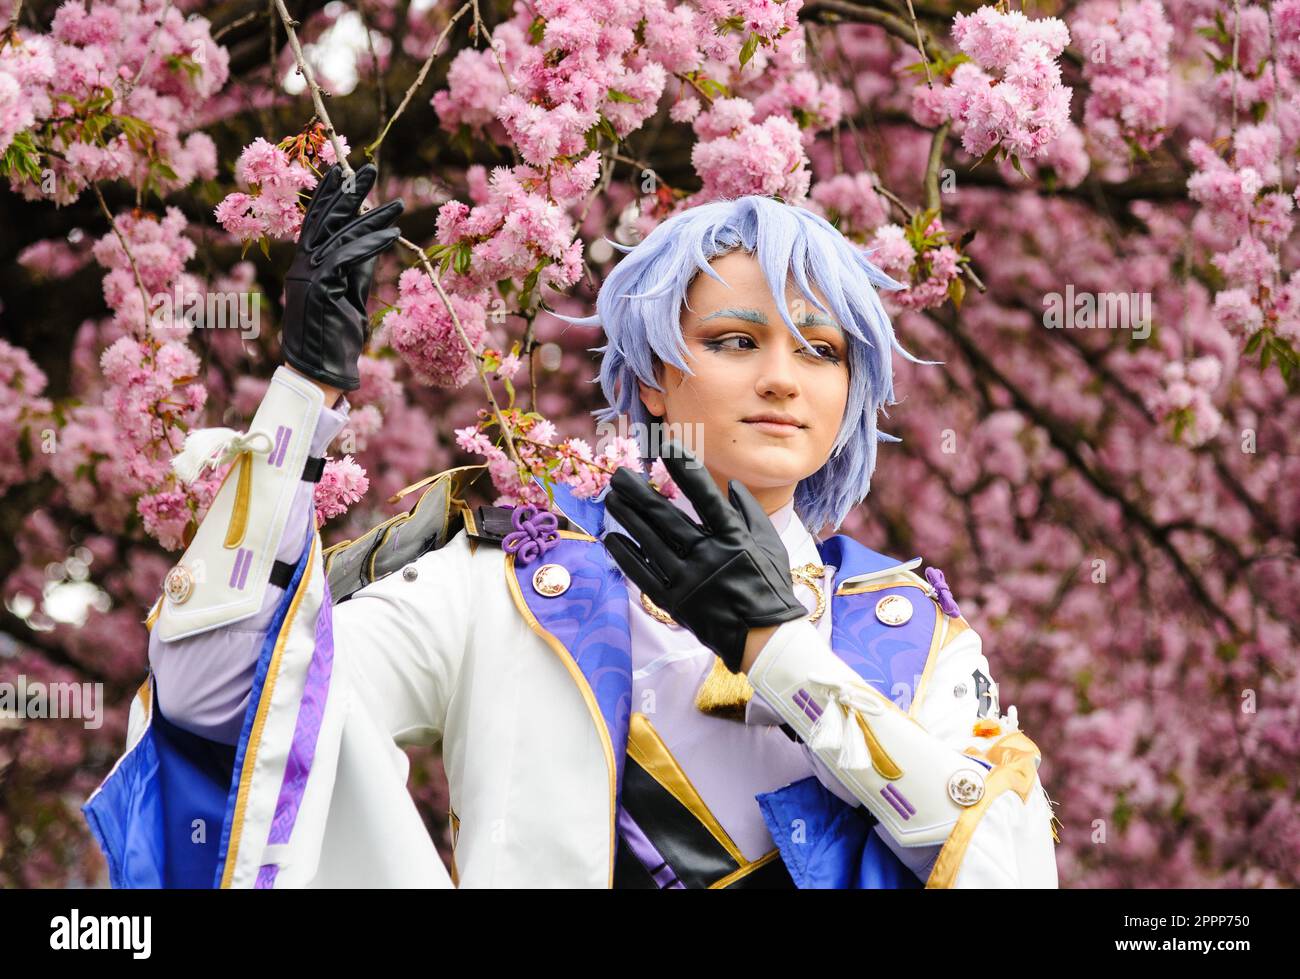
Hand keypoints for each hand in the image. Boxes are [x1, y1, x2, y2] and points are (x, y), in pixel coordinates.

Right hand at [281, 163, 403, 390]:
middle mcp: (302, 265)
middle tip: (368, 168)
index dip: (328, 195)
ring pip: (342, 235)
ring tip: (396, 204)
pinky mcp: (320, 286)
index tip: (341, 172)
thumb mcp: (350, 295)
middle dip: (348, 191)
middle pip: (326, 219)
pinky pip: (349, 256)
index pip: (316, 222)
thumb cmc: (335, 339)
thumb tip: (373, 243)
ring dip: (371, 216)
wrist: (318, 371)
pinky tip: (393, 233)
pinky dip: (372, 242)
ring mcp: (308, 275)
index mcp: (305, 266)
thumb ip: (357, 269)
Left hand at [601, 441, 807, 672]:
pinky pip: (644, 575)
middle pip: (667, 517)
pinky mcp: (674, 603)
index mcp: (734, 538)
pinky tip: (612, 538)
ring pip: (650, 542)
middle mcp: (708, 556)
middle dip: (640, 492)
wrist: (764, 638)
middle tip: (619, 474)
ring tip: (611, 498)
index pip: (705, 496)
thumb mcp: (771, 545)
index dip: (685, 469)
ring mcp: (688, 580)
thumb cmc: (770, 586)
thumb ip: (751, 513)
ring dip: (628, 518)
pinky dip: (627, 556)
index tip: (667, 447)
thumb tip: (732, 485)